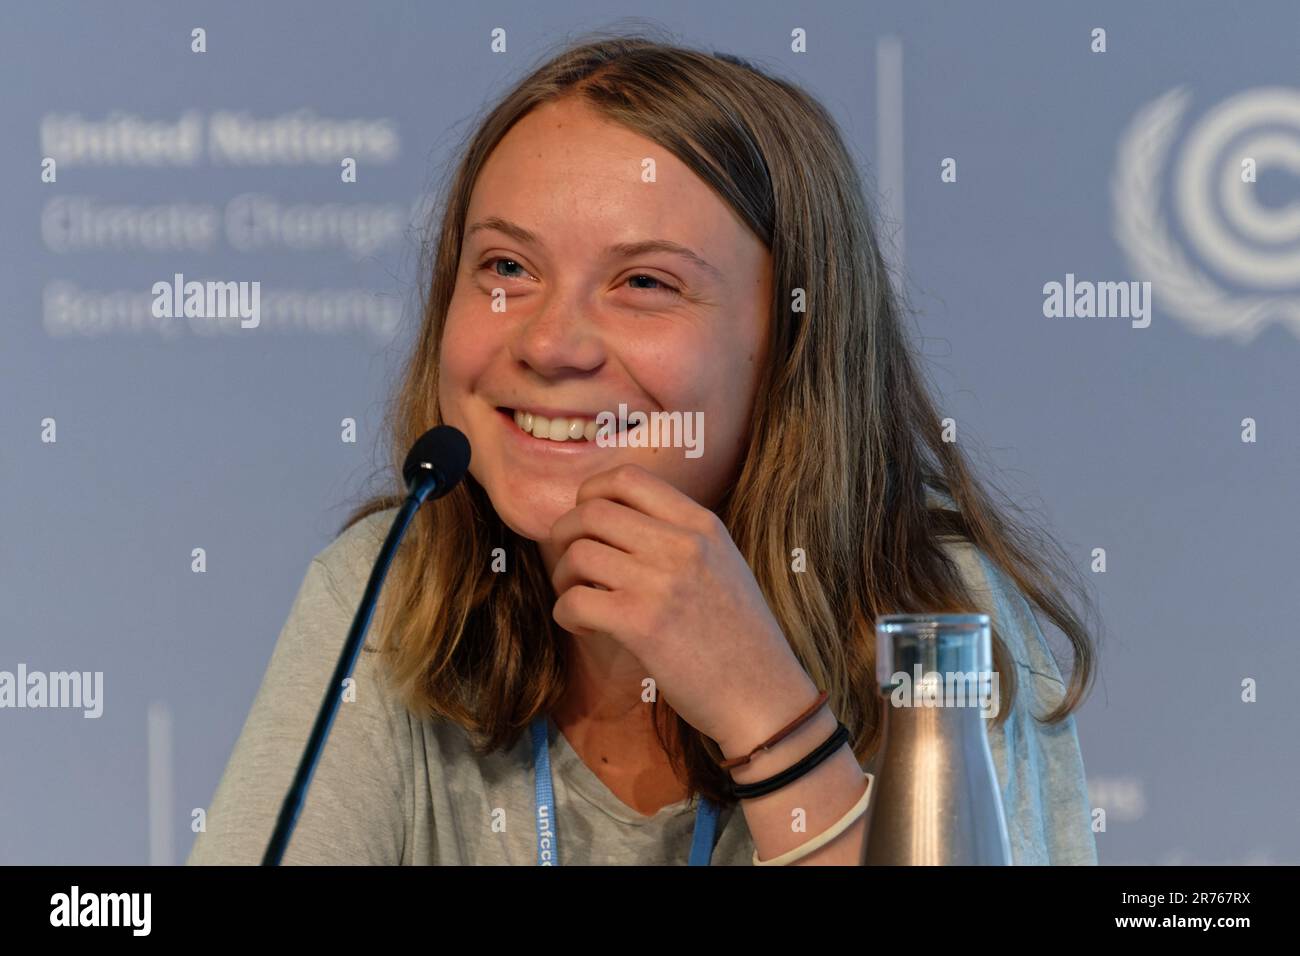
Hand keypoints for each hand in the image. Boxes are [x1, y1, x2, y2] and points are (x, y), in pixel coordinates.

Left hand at [548, 463, 818, 754]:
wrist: (764, 697)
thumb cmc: (740, 637)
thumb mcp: (723, 564)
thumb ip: (679, 536)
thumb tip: (614, 520)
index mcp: (702, 524)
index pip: (627, 477)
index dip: (590, 493)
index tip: (586, 520)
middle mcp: (682, 544)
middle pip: (591, 511)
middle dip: (565, 534)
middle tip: (572, 564)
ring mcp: (661, 582)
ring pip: (577, 553)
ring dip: (564, 576)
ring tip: (579, 597)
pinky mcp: (641, 624)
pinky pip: (574, 601)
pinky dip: (566, 613)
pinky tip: (584, 626)